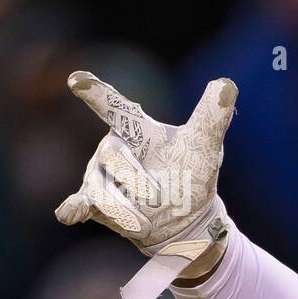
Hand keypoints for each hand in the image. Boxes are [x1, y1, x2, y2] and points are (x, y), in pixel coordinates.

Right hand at [56, 71, 237, 298]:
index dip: (96, 91)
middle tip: (159, 195)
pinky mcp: (94, 202)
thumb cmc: (191, 173)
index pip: (115, 107)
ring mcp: (100, 175)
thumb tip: (227, 85)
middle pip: (112, 156)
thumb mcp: (205, 147)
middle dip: (137, 179)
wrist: (187, 217)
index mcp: (136, 129)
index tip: (77, 78)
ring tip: (146, 219)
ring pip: (101, 188)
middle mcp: (112, 148)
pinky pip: (78, 204)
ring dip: (125, 208)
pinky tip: (69, 214)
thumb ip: (213, 117)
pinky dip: (74, 208)